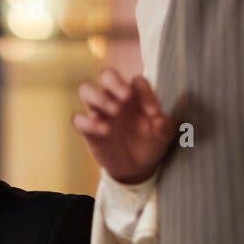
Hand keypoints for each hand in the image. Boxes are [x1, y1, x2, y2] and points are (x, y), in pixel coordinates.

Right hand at [72, 69, 175, 183]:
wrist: (136, 168)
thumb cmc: (151, 144)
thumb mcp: (163, 136)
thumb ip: (164, 126)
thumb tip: (158, 118)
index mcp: (136, 95)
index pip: (137, 81)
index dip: (145, 92)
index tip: (154, 114)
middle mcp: (115, 98)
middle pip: (106, 75)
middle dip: (114, 81)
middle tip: (127, 97)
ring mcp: (99, 112)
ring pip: (86, 89)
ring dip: (99, 97)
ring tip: (115, 111)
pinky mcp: (88, 129)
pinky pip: (79, 119)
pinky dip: (89, 122)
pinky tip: (107, 131)